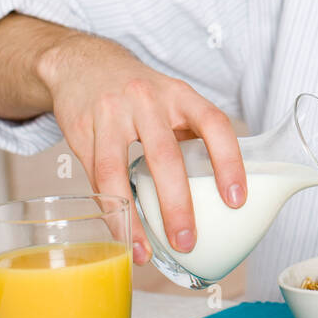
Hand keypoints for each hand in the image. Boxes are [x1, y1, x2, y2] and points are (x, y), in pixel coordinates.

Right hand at [36, 32, 246, 264]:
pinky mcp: (80, 131)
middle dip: (178, 204)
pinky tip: (120, 234)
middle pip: (165, 155)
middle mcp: (146, 100)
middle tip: (188, 241)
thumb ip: (191, 133)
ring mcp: (109, 114)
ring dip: (133, 219)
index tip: (237, 200)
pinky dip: (109, 211)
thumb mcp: (171, 98)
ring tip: (146, 253)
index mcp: (179, 94)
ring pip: (118, 172)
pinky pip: (94, 179)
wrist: (82, 63)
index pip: (213, 124)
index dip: (229, 162)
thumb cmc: (138, 91)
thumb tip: (220, 188)